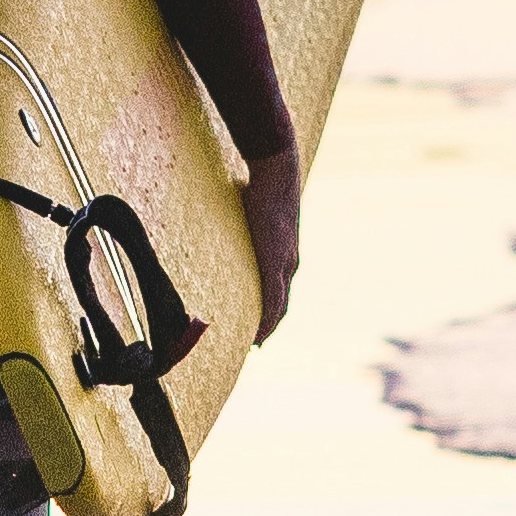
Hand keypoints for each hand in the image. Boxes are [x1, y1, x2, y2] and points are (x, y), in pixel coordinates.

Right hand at [241, 138, 302, 337]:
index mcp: (285, 254)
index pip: (280, 290)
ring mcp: (284, 264)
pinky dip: (266, 320)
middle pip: (282, 305)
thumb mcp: (253, 211)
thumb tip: (225, 219)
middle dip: (269, 325)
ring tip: (254, 344)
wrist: (276, 171)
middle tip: (255, 344)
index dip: (271, 310)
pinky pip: (272, 300)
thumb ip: (244, 224)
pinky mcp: (275, 262)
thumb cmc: (261, 184)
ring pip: (278, 307)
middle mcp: (289, 263)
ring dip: (267, 327)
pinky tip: (258, 334)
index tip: (260, 325)